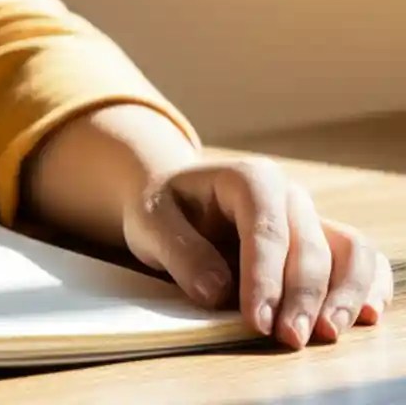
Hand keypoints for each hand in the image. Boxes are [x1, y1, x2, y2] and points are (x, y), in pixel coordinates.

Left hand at [123, 156, 394, 348]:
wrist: (173, 203)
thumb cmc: (162, 211)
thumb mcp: (151, 224)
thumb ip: (181, 253)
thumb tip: (218, 292)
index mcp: (248, 178)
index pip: (266, 230)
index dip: (265, 279)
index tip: (257, 321)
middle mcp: (288, 195)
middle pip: (309, 246)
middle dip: (301, 297)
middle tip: (287, 338)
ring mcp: (309, 219)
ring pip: (349, 250)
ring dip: (344, 294)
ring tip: (326, 333)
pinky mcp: (322, 243)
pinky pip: (360, 260)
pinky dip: (366, 285)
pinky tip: (363, 315)